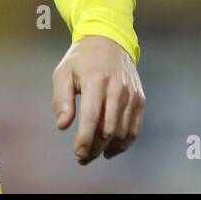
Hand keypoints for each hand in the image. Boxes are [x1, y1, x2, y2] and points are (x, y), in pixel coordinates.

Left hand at [53, 35, 144, 163]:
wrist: (109, 41)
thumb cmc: (81, 60)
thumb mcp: (63, 73)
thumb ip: (61, 99)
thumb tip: (63, 126)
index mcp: (96, 80)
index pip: (91, 117)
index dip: (84, 140)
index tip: (77, 154)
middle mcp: (117, 87)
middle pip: (108, 128)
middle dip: (94, 148)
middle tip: (82, 158)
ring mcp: (131, 94)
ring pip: (122, 131)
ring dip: (108, 148)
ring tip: (94, 154)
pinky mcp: (140, 99)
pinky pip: (134, 128)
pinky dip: (124, 143)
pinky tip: (111, 150)